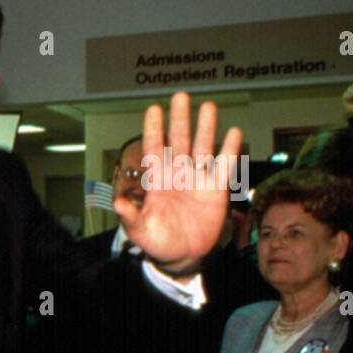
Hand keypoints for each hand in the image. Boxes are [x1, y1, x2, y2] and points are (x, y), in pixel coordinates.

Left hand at [117, 91, 240, 273]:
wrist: (182, 256)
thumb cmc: (157, 241)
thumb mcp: (140, 231)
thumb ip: (131, 217)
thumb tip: (118, 204)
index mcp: (156, 180)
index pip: (154, 149)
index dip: (154, 130)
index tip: (153, 109)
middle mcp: (176, 173)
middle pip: (178, 141)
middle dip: (179, 119)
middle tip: (180, 96)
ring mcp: (196, 178)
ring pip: (201, 148)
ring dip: (205, 128)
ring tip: (208, 106)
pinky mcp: (216, 189)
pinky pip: (224, 166)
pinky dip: (230, 150)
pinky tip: (234, 132)